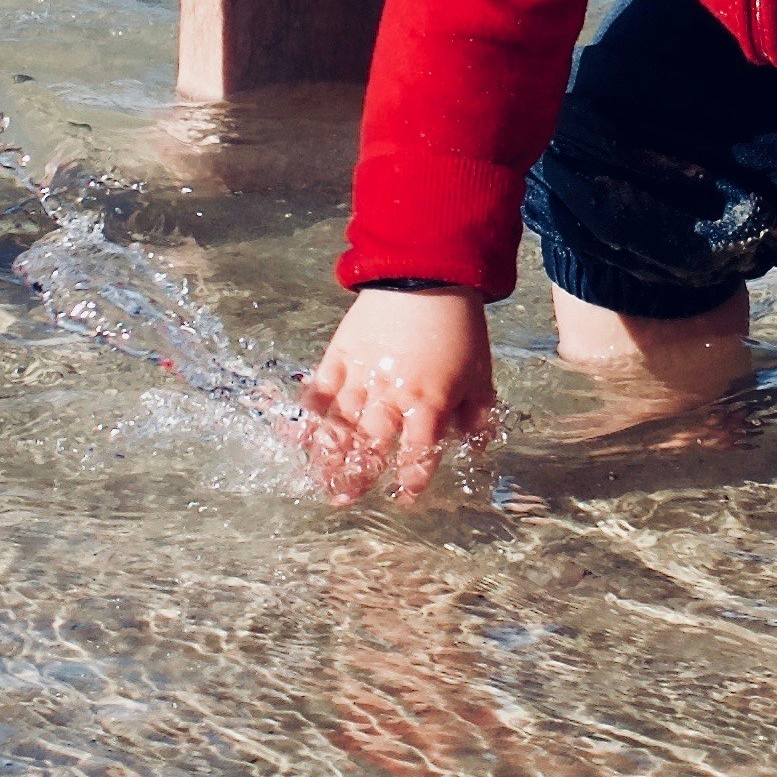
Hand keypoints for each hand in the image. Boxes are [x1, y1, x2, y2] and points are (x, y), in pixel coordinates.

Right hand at [300, 286, 497, 500]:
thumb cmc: (458, 328)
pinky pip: (317, 394)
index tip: (404, 497)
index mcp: (429, 403)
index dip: (411, 479)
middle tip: (344, 499)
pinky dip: (305, 417)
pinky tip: (296, 438)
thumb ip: (479, 416)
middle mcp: (391, 396)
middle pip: (370, 446)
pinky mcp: (338, 358)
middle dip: (357, 476)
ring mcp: (360, 377)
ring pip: (339, 427)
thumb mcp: (480, 374)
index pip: (418, 453)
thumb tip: (476, 450)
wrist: (426, 277)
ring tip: (321, 481)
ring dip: (328, 457)